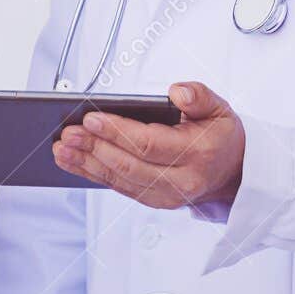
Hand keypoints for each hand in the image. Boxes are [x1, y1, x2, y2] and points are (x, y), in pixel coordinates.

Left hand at [53, 82, 244, 209]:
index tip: (91, 118)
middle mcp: (181, 180)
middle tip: (67, 133)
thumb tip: (177, 92)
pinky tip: (72, 162)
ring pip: (119, 180)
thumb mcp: (220, 108)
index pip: (149, 144)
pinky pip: (118, 187)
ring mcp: (166, 196)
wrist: (233, 174)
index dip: (117, 132)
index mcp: (198, 153)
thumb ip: (200, 96)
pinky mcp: (153, 201)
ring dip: (86, 164)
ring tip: (61, 148)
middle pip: (128, 165)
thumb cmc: (220, 136)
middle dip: (94, 148)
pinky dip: (92, 174)